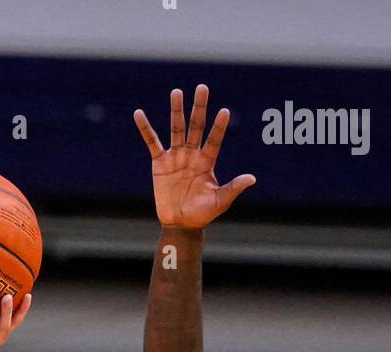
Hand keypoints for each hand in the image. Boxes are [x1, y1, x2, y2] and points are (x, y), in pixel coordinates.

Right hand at [135, 85, 254, 228]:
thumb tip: (252, 179)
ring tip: (176, 92)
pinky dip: (145, 128)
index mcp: (207, 162)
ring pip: (176, 129)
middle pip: (196, 126)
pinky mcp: (159, 163)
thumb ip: (233, 188)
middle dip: (199, 108)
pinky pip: (152, 142)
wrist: (180, 224)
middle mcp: (192, 154)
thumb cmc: (202, 214)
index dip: (218, 127)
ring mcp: (175, 157)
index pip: (214, 140)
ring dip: (176, 111)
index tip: (224, 111)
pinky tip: (139, 113)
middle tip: (202, 88)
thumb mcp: (219, 201)